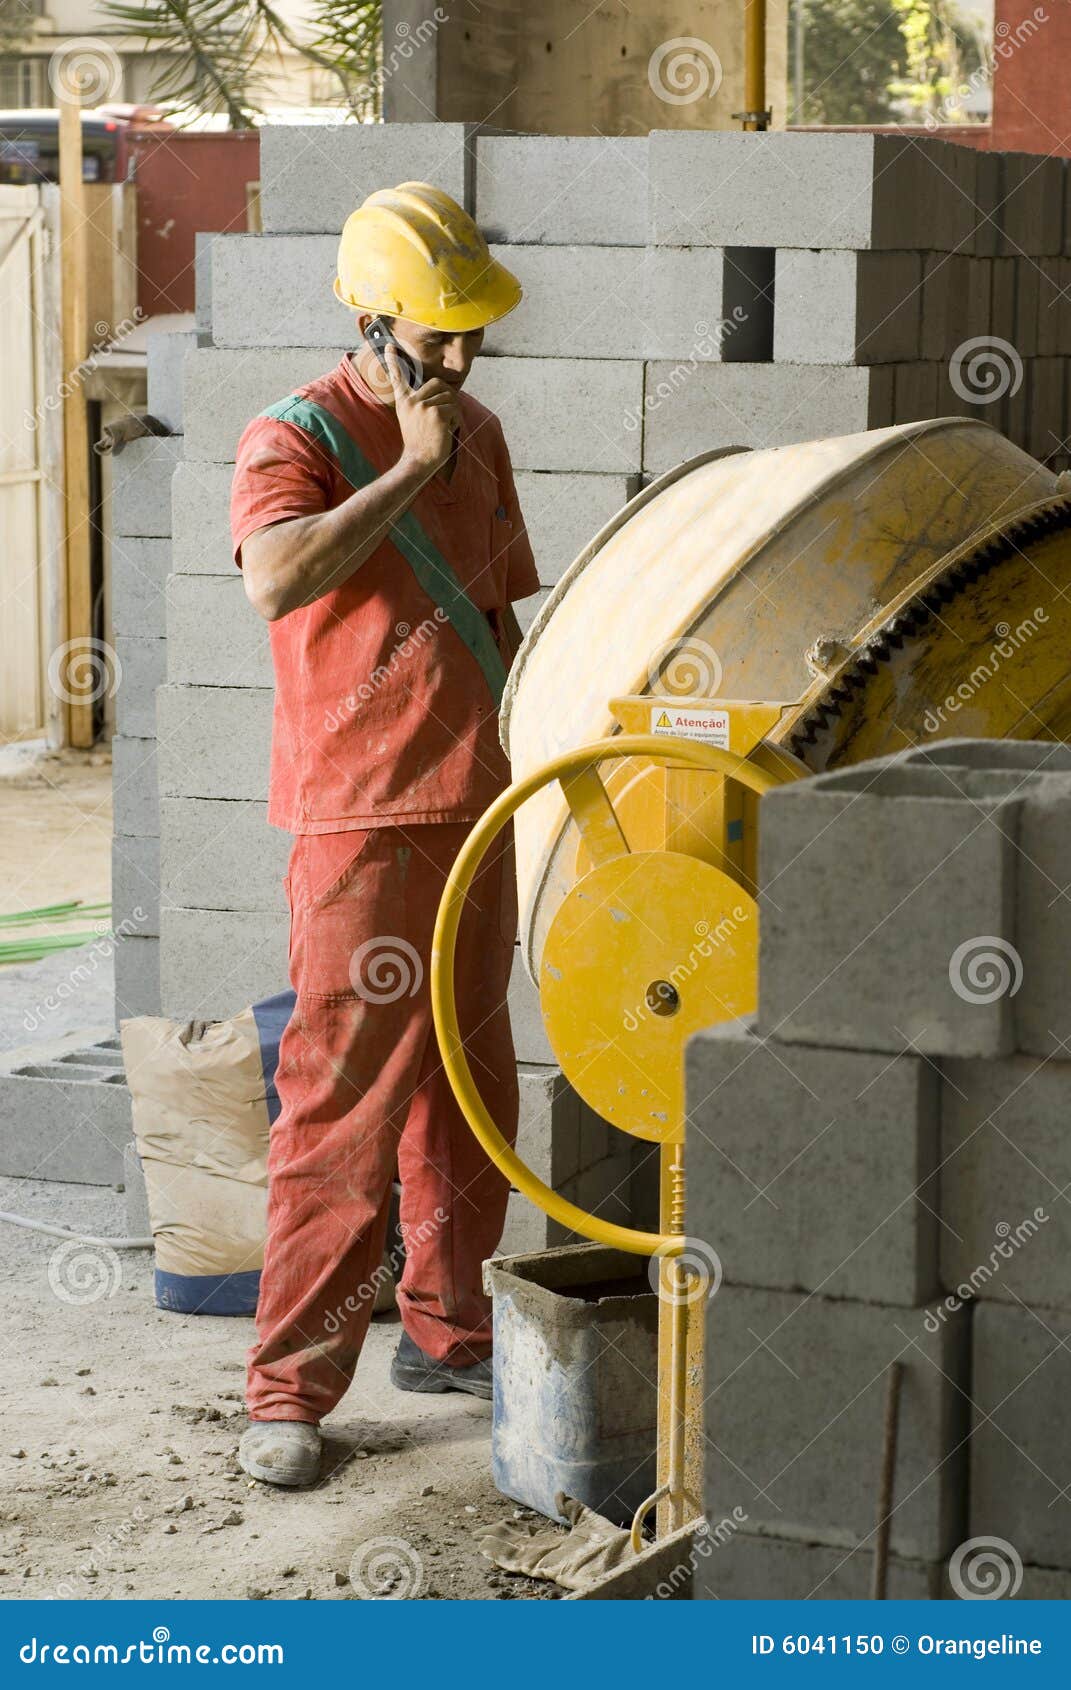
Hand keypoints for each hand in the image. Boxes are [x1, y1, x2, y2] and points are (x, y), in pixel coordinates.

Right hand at [386, 344, 459, 475]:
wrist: (419, 460)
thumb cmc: (420, 442)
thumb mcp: (413, 418)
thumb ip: (421, 403)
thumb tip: (443, 390)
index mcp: (404, 401)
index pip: (398, 377)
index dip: (394, 361)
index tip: (388, 346)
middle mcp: (411, 400)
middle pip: (440, 384)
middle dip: (449, 397)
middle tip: (447, 414)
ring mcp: (423, 406)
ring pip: (450, 397)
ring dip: (454, 411)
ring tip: (445, 425)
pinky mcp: (435, 413)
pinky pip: (454, 409)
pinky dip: (456, 420)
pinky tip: (448, 430)